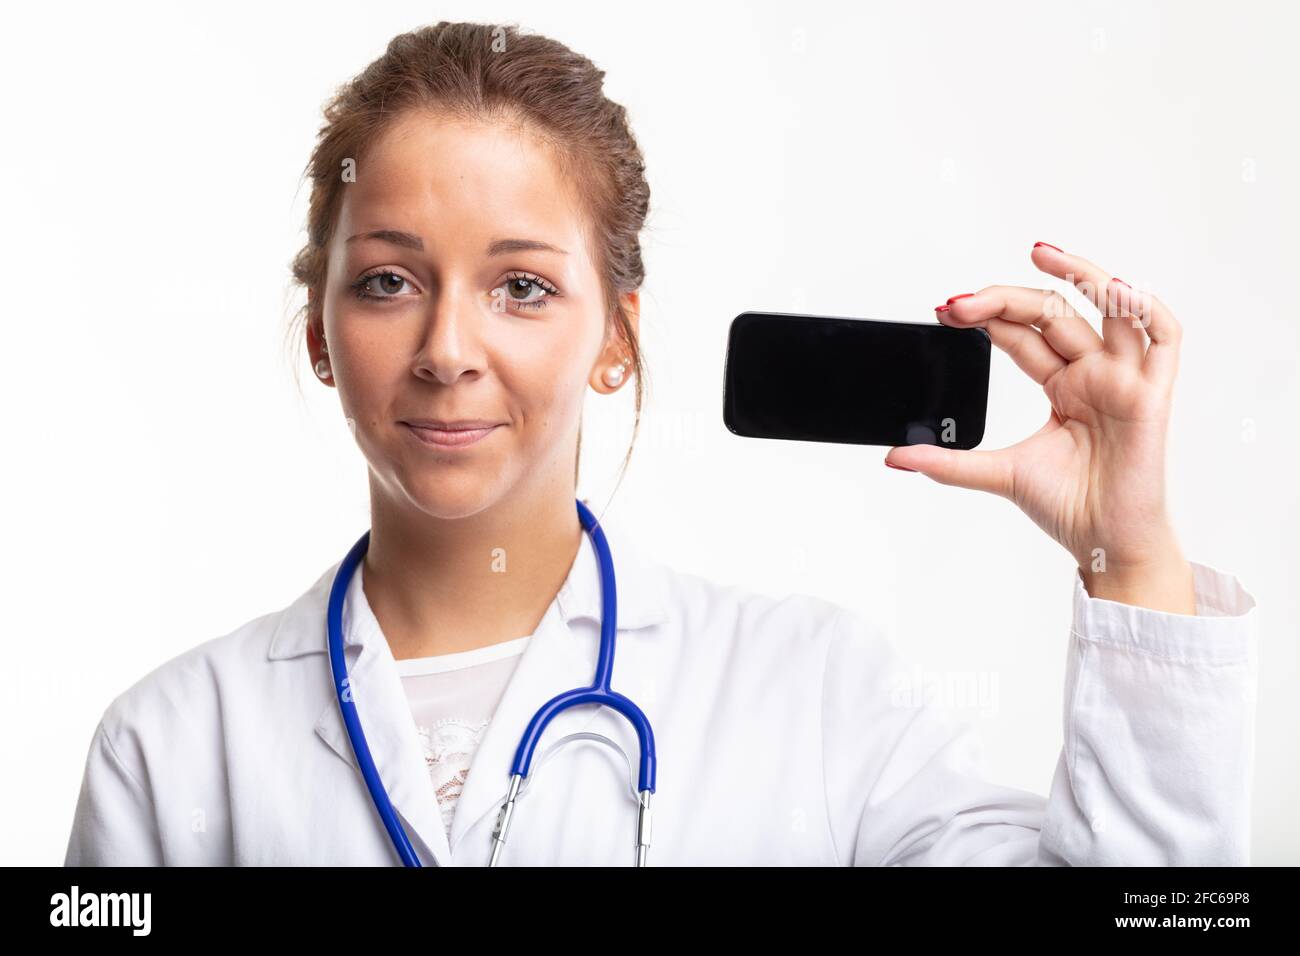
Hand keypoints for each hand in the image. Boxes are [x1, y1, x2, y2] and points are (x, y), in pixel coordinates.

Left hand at [883, 242, 1195, 613]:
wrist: (1104, 546)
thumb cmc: (1069, 506)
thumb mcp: (997, 473)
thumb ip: (948, 462)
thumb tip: (895, 456)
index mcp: (1064, 385)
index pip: (1024, 334)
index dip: (987, 316)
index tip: (944, 311)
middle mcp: (1094, 374)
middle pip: (1054, 314)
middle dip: (1006, 299)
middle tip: (962, 302)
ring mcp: (1124, 380)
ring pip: (1111, 309)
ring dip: (1081, 275)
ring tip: (1041, 253)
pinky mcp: (1152, 395)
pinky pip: (1164, 338)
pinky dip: (1144, 308)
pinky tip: (1114, 288)